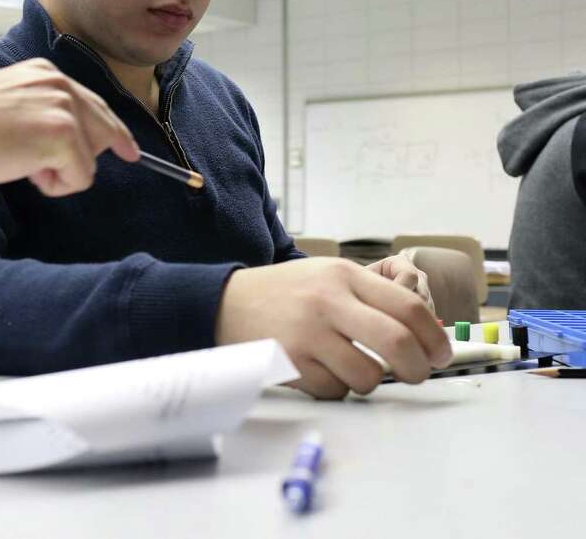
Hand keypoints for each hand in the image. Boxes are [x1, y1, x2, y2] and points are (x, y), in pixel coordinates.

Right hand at [0, 58, 138, 196]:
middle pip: (104, 128)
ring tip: (19, 163)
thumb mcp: (5, 102)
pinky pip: (81, 178)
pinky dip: (56, 186)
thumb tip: (64, 141)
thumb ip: (37, 111)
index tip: (128, 151)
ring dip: (58, 173)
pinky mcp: (64, 137)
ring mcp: (64, 109)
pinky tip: (26, 172)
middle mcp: (60, 84)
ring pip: (90, 159)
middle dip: (88, 156)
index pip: (93, 103)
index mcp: (44, 73)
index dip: (112, 131)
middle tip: (50, 170)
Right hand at [215, 257, 452, 398]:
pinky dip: (337, 387)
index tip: (440, 354)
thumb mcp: (328, 276)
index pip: (409, 308)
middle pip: (398, 343)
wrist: (225, 302)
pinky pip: (335, 390)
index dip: (435, 337)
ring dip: (370, 380)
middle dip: (417, 368)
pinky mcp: (290, 363)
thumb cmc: (287, 293)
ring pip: (368, 376)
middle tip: (416, 373)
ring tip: (355, 368)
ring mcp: (308, 334)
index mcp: (344, 275)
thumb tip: (424, 333)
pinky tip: (322, 370)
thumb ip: (372, 297)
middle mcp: (328, 302)